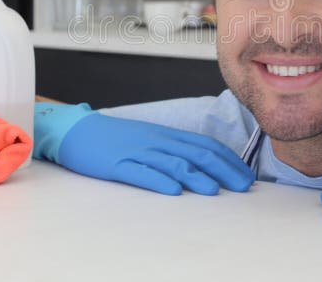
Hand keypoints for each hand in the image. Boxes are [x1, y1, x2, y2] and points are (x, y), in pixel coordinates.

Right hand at [58, 113, 254, 195]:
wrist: (76, 130)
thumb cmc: (115, 138)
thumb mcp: (148, 139)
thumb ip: (172, 150)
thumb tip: (202, 166)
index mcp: (165, 135)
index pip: (204, 144)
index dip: (228, 159)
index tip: (245, 175)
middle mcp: (156, 140)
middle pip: (195, 152)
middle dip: (222, 169)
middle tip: (242, 186)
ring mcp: (137, 151)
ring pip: (172, 162)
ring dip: (196, 176)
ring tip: (214, 190)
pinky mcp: (117, 164)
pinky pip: (140, 172)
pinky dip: (158, 181)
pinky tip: (173, 191)